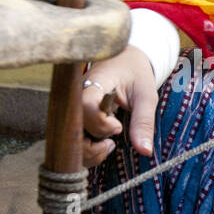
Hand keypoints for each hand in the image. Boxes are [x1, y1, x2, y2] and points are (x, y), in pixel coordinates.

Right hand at [81, 45, 159, 166]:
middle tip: (111, 143)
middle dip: (91, 146)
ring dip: (87, 152)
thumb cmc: (135, 74)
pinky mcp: (73, 118)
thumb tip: (145, 151)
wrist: (125, 61)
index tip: (118, 125)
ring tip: (108, 145)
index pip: (85, 106)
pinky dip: (85, 152)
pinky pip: (72, 140)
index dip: (101, 123)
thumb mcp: (146, 96)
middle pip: (72, 129)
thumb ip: (143, 122)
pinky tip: (101, 146)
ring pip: (68, 139)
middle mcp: (76, 97)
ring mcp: (73, 109)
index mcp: (94, 83)